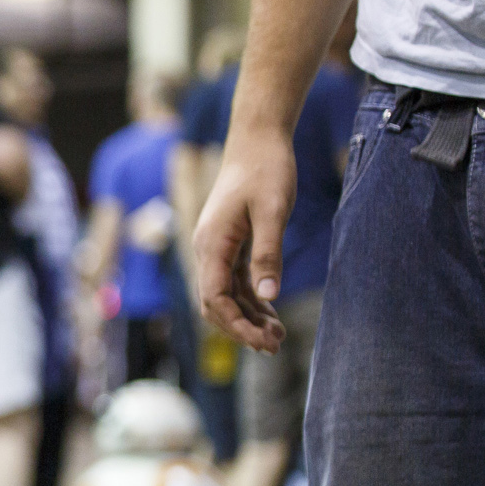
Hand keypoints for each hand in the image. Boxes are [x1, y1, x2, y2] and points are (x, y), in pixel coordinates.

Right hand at [192, 129, 293, 352]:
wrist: (257, 140)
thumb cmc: (266, 170)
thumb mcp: (273, 210)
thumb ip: (268, 253)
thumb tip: (268, 296)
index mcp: (211, 244)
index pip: (214, 298)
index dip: (236, 325)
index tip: (263, 342)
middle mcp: (207, 250)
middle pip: (214, 304)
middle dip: (241, 329)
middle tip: (274, 346)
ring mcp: (217, 248)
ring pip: (225, 296)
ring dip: (248, 318)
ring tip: (277, 337)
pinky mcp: (230, 244)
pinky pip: (234, 282)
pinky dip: (251, 301)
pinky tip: (271, 314)